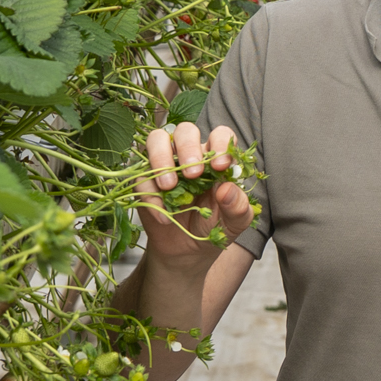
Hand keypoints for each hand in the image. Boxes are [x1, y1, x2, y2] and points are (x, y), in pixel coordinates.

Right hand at [135, 122, 251, 256]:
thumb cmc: (214, 228)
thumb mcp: (234, 223)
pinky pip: (141, 176)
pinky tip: (164, 216)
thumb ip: (239, 207)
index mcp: (216, 159)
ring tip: (169, 186)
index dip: (221, 144)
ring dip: (161, 158)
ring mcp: (165, 165)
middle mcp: (190, 156)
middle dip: (188, 147)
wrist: (187, 250)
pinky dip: (150, 194)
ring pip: (156, 140)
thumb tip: (227, 189)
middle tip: (192, 173)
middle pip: (185, 130)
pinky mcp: (145, 182)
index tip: (220, 165)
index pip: (220, 135)